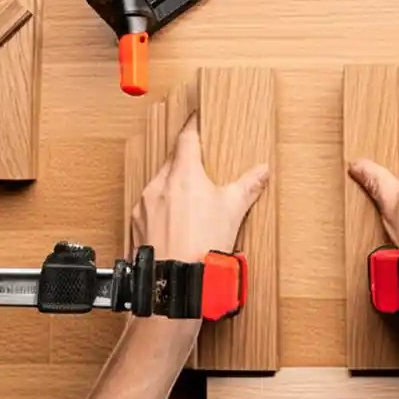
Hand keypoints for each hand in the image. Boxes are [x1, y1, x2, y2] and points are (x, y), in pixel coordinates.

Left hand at [131, 115, 269, 263]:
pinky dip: (162, 209)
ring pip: (159, 185)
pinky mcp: (137, 224)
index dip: (193, 126)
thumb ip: (248, 186)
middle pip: (172, 162)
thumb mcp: (233, 211)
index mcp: (184, 175)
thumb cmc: (203, 246)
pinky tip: (175, 223)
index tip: (195, 118)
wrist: (176, 281)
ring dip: (173, 188)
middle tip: (200, 168)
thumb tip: (262, 171)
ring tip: (191, 204)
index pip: (187, 138)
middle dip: (186, 163)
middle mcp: (160, 185)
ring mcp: (145, 205)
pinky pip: (149, 207)